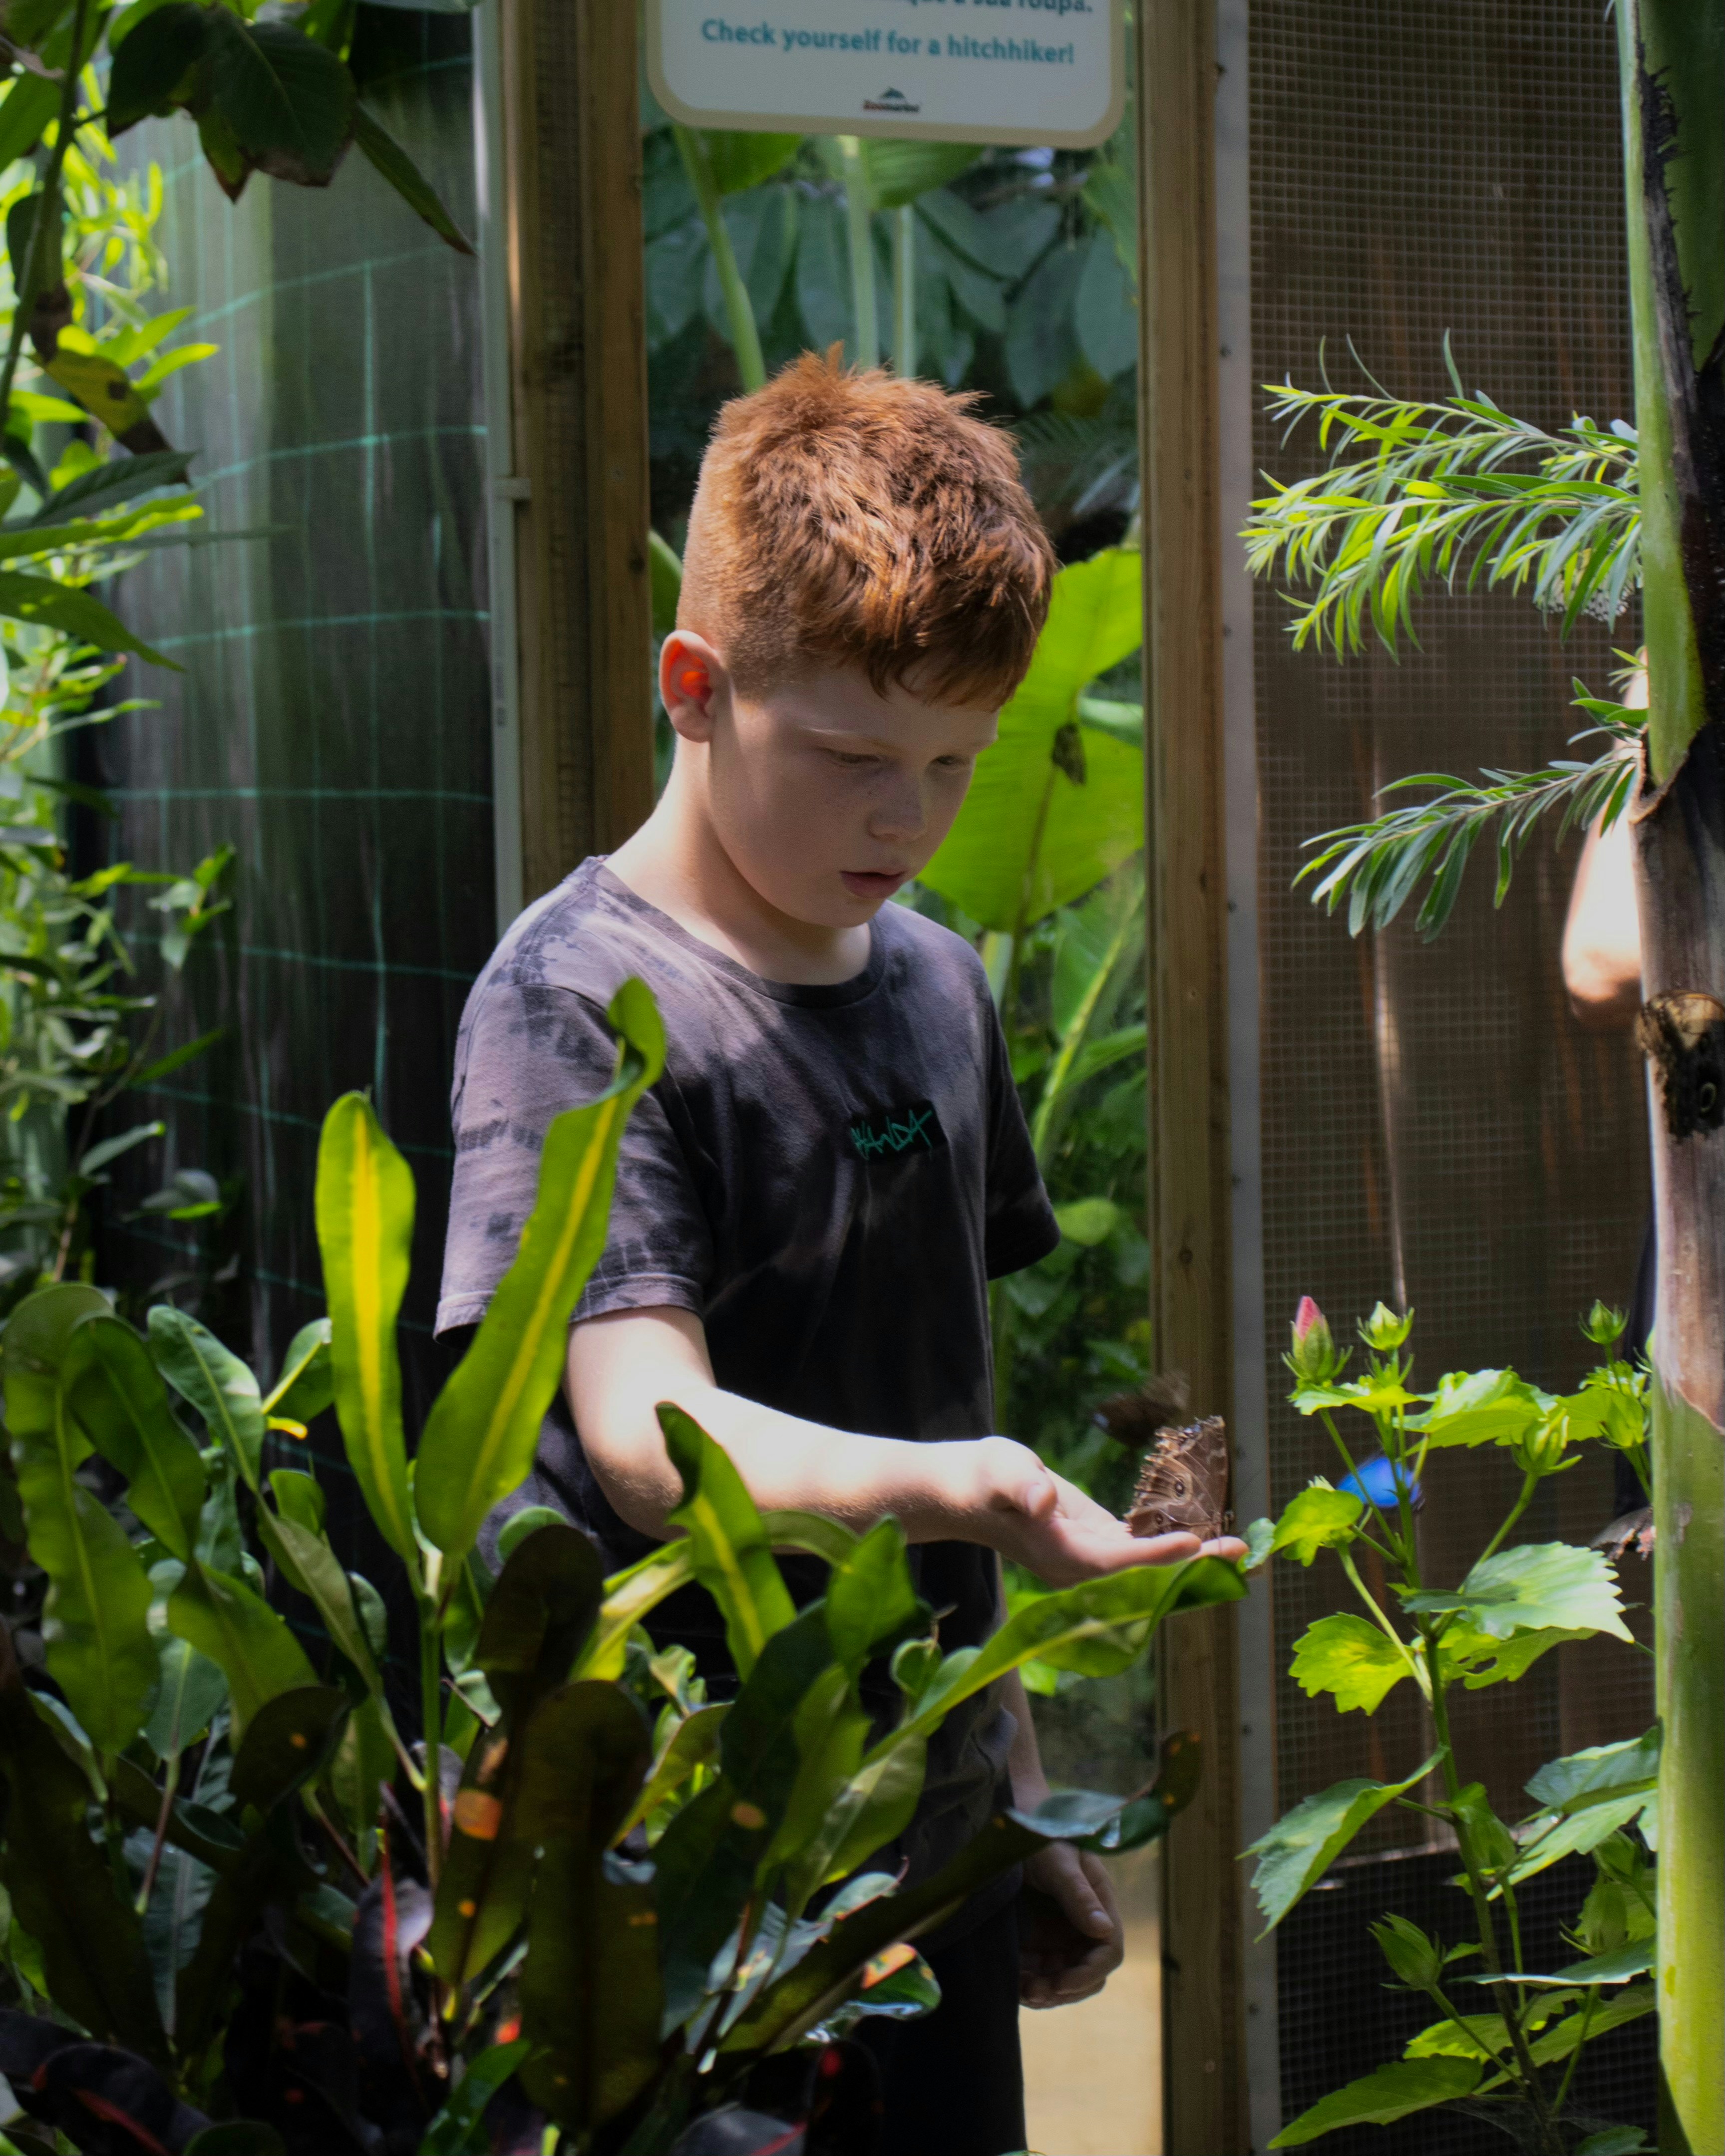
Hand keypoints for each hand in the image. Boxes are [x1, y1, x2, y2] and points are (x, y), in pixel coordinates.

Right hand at [953, 1441, 1245, 1584]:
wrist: (966, 1492)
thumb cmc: (982, 1476)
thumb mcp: (1000, 1469)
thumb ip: (1022, 1485)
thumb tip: (1043, 1501)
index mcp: (1059, 1553)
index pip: (1114, 1561)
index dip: (1154, 1556)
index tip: (1193, 1543)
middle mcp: (1080, 1567)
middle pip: (1143, 1575)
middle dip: (1192, 1568)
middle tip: (1240, 1552)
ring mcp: (1090, 1560)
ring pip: (1149, 1569)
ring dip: (1193, 1562)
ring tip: (1239, 1548)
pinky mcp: (1097, 1545)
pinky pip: (1141, 1553)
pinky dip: (1174, 1547)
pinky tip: (1205, 1536)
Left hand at [1018, 1843, 1123, 2007]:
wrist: (1008, 1827)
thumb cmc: (1038, 1834)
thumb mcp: (1057, 1861)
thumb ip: (1078, 1894)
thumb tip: (1104, 1931)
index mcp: (1099, 1903)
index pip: (1108, 1950)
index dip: (1089, 1972)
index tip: (1060, 1983)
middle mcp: (1084, 1924)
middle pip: (1089, 1973)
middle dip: (1066, 1989)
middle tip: (1035, 1992)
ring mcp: (1060, 1934)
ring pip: (1064, 1979)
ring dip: (1047, 1993)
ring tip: (1022, 1991)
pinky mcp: (1037, 1940)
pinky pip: (1040, 1973)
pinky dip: (1030, 1983)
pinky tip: (1013, 1984)